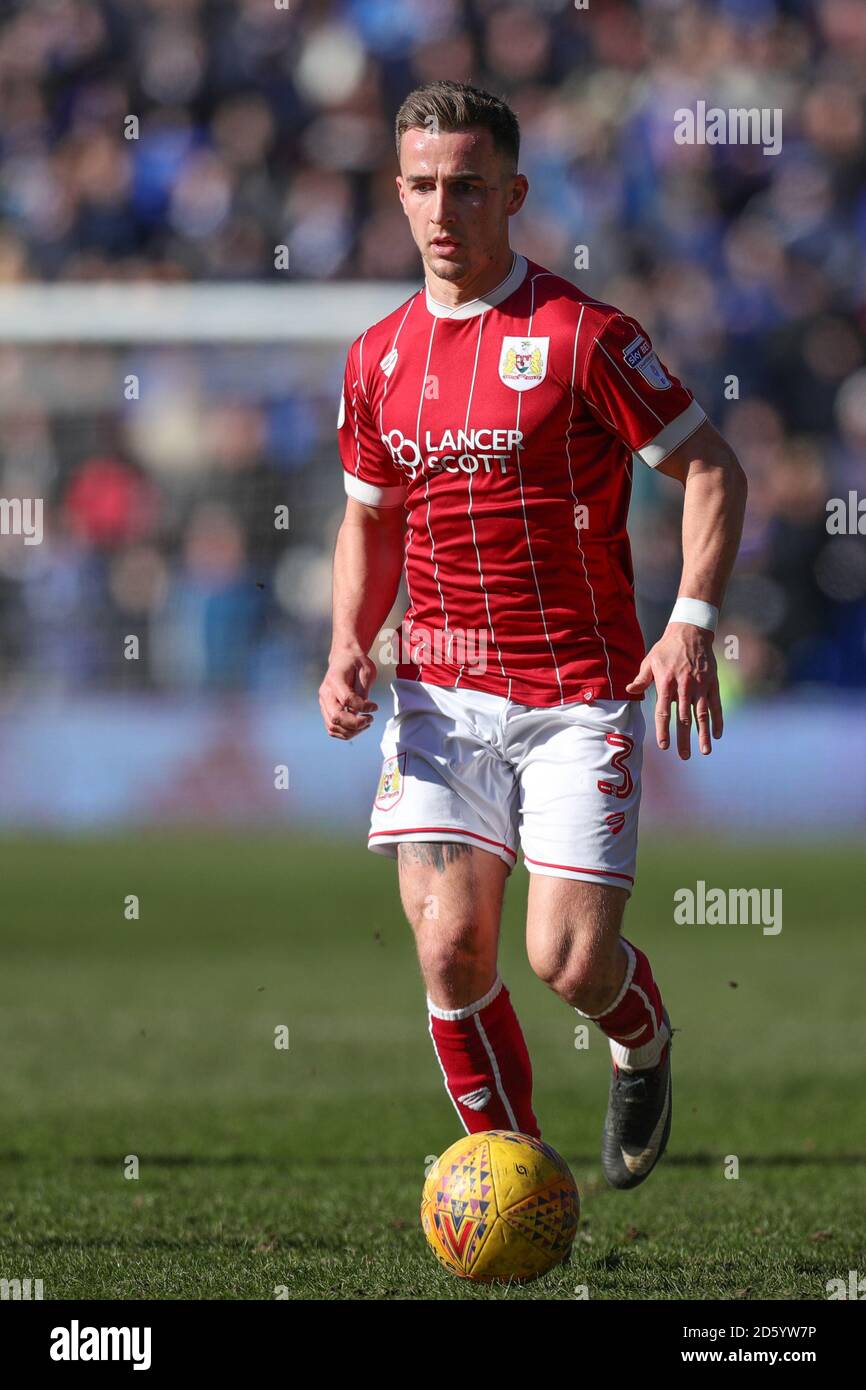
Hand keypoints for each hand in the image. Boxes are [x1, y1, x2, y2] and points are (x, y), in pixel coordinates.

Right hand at [319, 649, 378, 740]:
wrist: (343, 657)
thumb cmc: (356, 663)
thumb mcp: (366, 670)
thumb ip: (363, 690)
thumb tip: (363, 709)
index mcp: (334, 679)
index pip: (346, 699)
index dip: (362, 707)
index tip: (375, 707)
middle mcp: (325, 692)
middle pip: (336, 717)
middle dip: (355, 724)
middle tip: (370, 719)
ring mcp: (323, 702)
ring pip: (332, 726)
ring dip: (351, 731)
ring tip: (365, 723)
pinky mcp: (325, 709)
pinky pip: (331, 727)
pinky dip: (345, 732)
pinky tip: (358, 727)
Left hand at [626, 623, 722, 757]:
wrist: (691, 631)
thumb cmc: (667, 648)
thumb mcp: (650, 660)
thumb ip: (642, 679)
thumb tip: (629, 690)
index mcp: (666, 683)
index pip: (663, 711)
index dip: (663, 729)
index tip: (664, 745)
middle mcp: (684, 686)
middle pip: (683, 718)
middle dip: (683, 739)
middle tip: (684, 756)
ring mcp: (701, 685)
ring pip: (702, 714)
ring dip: (703, 734)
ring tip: (704, 751)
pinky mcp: (712, 683)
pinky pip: (715, 705)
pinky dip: (717, 720)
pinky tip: (717, 735)